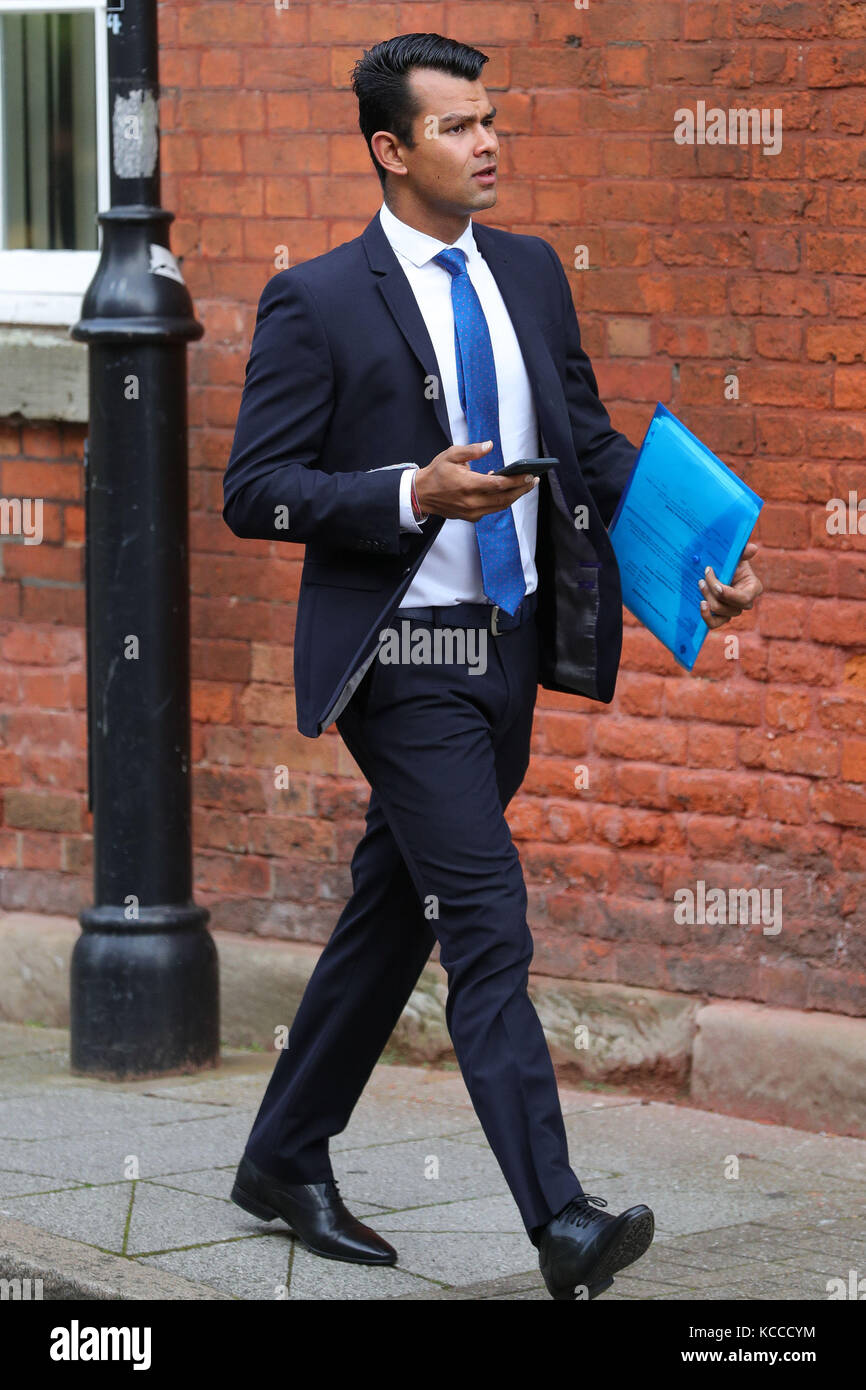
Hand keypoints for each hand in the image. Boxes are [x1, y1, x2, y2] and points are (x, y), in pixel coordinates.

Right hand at [414, 441, 537, 521]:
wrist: (421, 495)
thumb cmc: (436, 473)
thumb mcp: (451, 455)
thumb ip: (471, 450)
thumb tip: (489, 445)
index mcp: (467, 485)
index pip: (498, 484)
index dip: (516, 481)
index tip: (529, 475)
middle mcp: (471, 501)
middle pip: (504, 498)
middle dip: (521, 490)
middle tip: (534, 481)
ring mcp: (471, 512)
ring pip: (500, 506)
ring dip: (514, 497)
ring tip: (526, 486)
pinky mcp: (471, 517)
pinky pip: (491, 510)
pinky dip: (501, 500)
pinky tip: (507, 490)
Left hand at [699, 542, 762, 628]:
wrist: (723, 570)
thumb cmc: (733, 563)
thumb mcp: (738, 557)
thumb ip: (744, 552)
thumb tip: (752, 548)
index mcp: (754, 589)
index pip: (743, 599)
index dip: (728, 594)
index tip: (715, 585)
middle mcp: (746, 603)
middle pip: (727, 606)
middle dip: (712, 592)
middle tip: (702, 579)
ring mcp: (733, 611)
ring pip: (719, 611)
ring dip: (707, 598)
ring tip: (701, 584)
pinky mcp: (722, 616)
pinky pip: (714, 624)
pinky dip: (706, 616)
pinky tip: (701, 604)